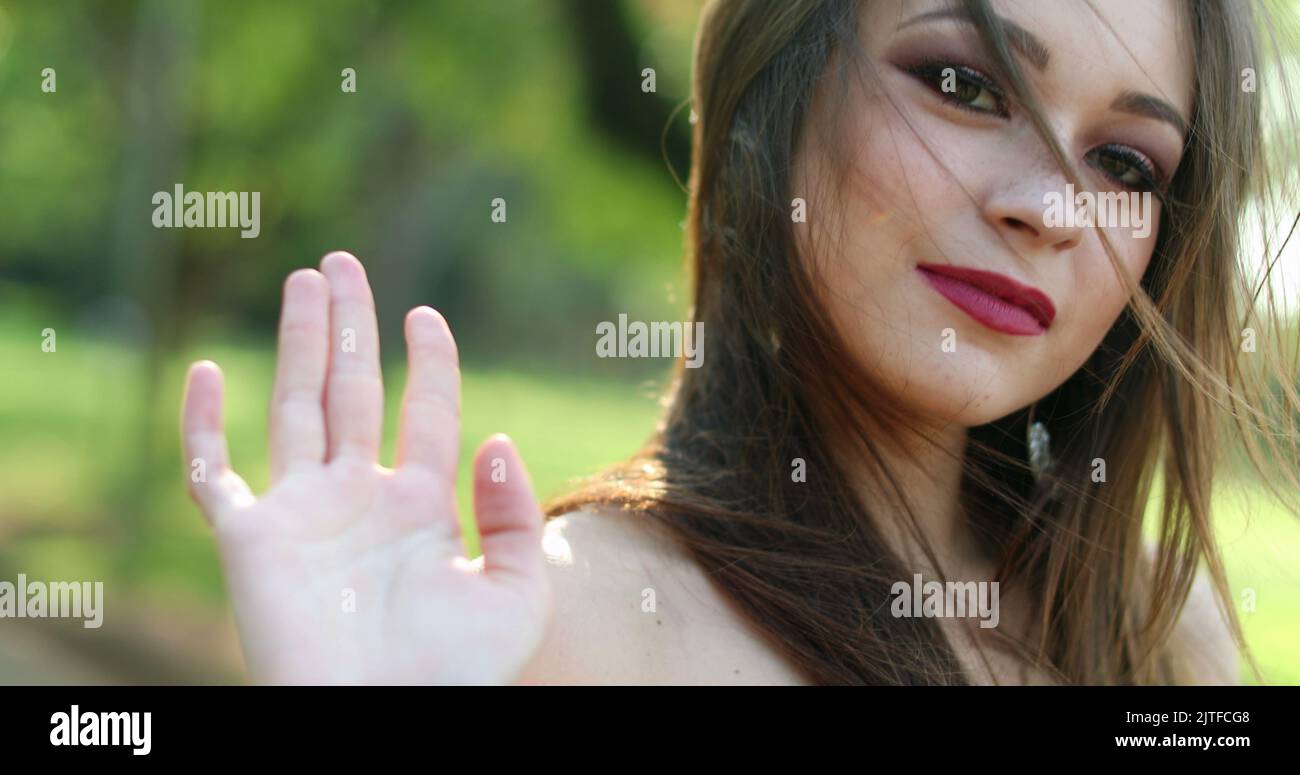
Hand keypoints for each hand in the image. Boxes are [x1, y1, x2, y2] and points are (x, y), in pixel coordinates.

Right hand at [181, 251, 549, 683]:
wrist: (385, 724)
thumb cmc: (456, 675)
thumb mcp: (514, 593)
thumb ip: (513, 517)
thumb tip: (497, 440)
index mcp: (419, 504)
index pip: (423, 413)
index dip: (428, 362)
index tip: (427, 315)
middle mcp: (357, 498)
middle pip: (351, 390)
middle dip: (351, 326)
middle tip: (346, 264)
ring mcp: (301, 514)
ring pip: (294, 407)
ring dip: (298, 343)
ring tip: (309, 279)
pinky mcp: (249, 542)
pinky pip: (214, 475)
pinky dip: (202, 427)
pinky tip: (205, 371)